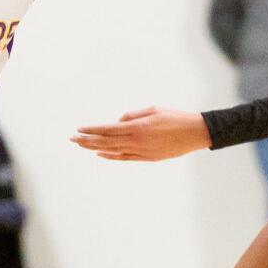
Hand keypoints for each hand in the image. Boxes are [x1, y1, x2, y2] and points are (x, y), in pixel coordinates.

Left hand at [71, 107, 211, 161]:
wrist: (195, 133)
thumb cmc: (175, 117)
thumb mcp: (152, 110)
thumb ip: (132, 116)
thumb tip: (117, 122)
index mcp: (137, 127)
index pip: (107, 129)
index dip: (91, 130)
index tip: (79, 129)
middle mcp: (137, 141)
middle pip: (106, 142)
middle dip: (87, 140)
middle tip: (72, 139)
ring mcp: (142, 152)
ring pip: (113, 151)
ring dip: (95, 148)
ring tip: (81, 145)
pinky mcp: (147, 158)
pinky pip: (124, 158)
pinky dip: (111, 156)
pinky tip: (100, 154)